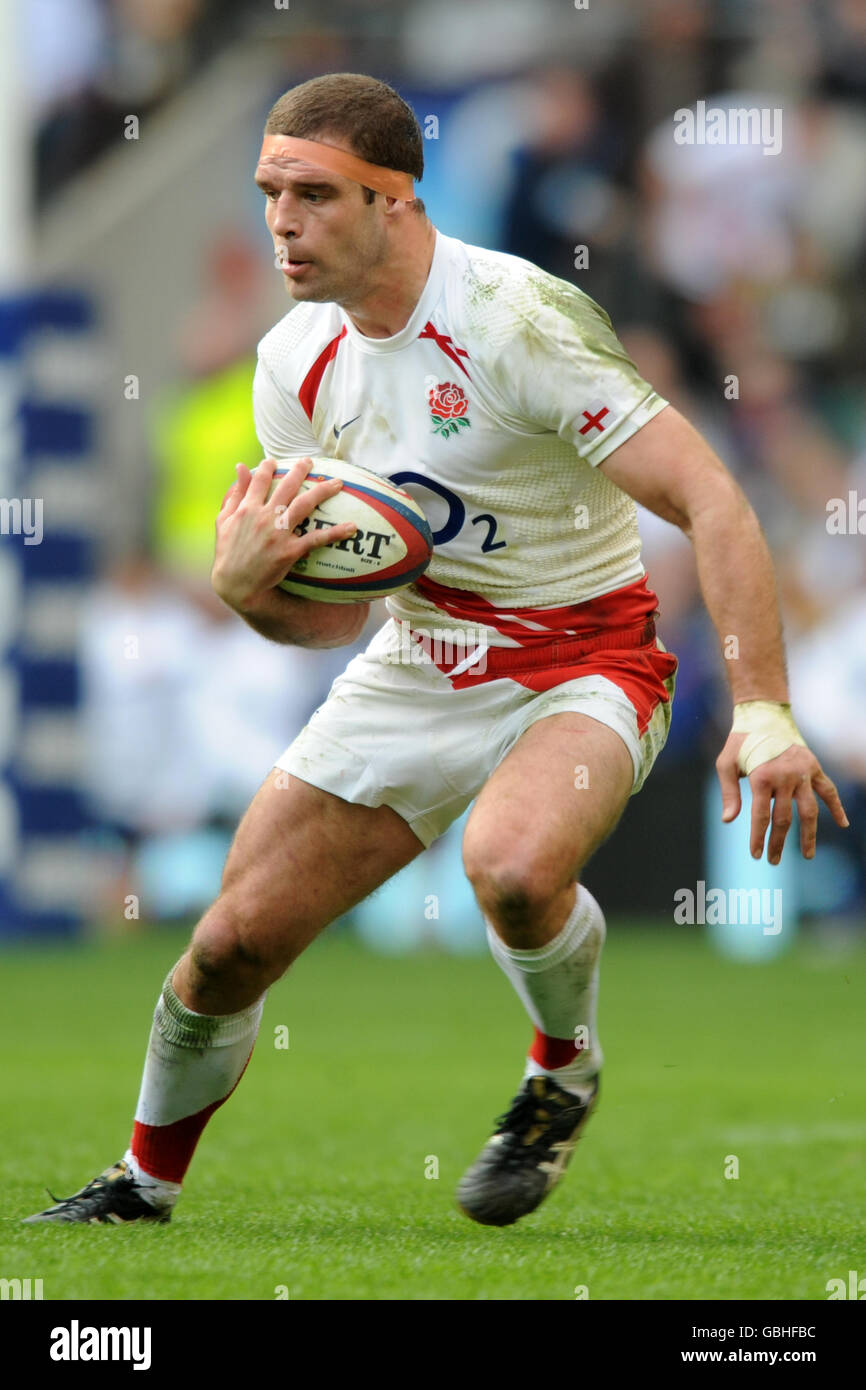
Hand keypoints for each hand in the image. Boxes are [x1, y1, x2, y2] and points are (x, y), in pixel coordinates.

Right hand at [212, 456, 356, 611]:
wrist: (235, 584)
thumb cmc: (228, 553)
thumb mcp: (224, 520)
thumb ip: (234, 493)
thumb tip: (240, 467)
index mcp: (247, 508)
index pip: (259, 480)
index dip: (268, 467)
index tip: (275, 461)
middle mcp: (264, 516)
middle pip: (287, 486)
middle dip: (301, 470)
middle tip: (311, 461)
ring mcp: (278, 533)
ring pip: (304, 505)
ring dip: (323, 491)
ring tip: (338, 483)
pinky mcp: (290, 551)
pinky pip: (316, 538)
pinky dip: (335, 532)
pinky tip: (351, 527)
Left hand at [716, 731, 848, 864]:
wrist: (764, 716)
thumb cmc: (740, 742)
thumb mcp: (725, 764)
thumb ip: (728, 793)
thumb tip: (728, 821)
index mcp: (762, 778)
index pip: (761, 816)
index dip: (758, 838)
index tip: (756, 855)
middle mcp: (785, 777)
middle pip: (784, 819)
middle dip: (778, 842)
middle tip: (772, 861)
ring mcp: (803, 773)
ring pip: (809, 811)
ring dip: (808, 835)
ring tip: (807, 855)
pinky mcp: (815, 767)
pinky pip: (829, 790)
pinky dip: (837, 807)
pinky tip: (843, 824)